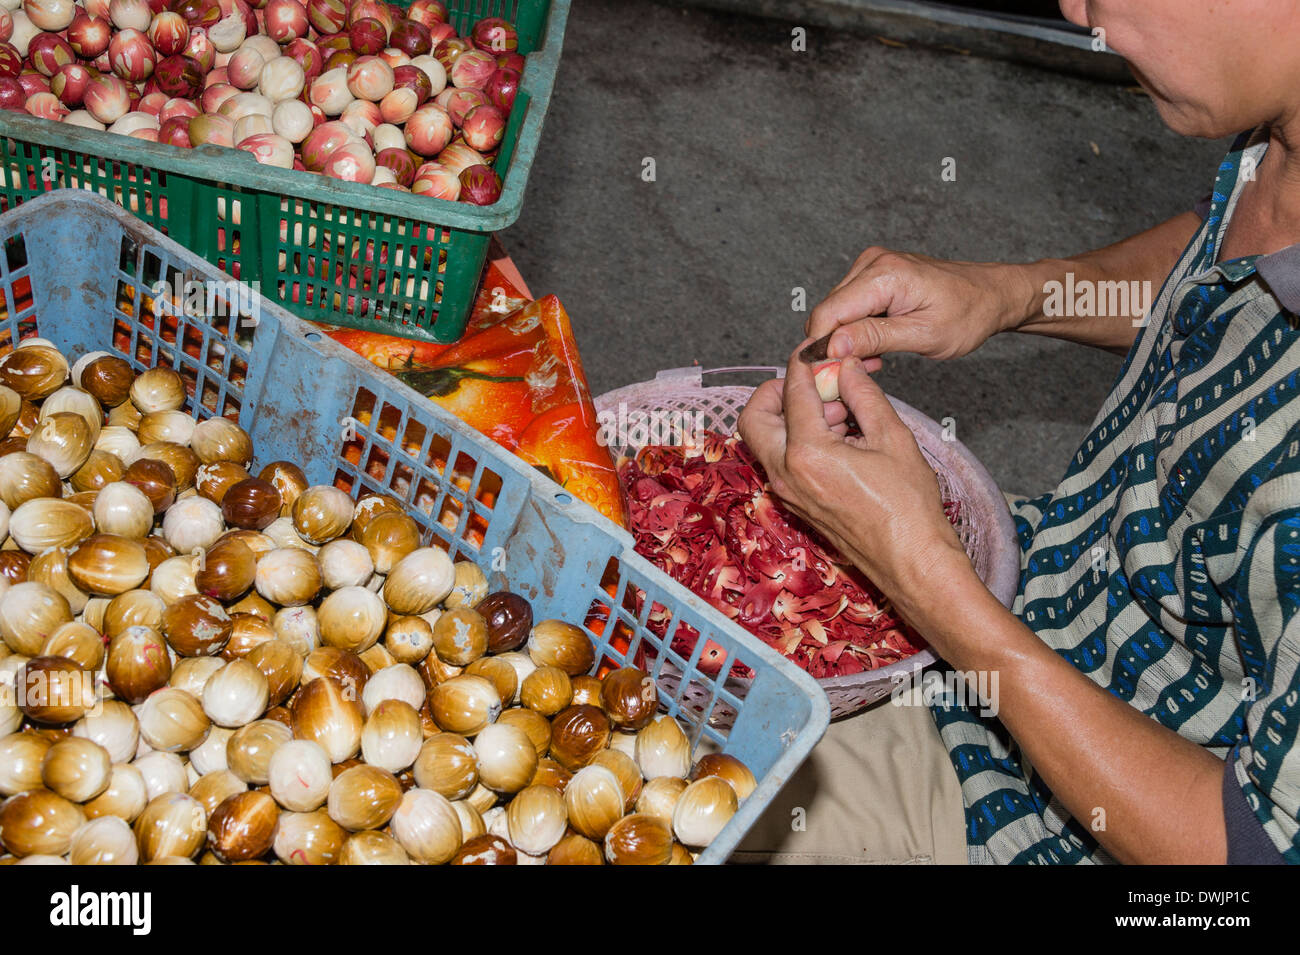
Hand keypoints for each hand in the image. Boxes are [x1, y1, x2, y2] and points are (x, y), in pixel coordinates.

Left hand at [737, 347, 971, 616]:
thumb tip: (845, 367)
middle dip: (778, 391)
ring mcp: (787, 491)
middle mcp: (786, 474)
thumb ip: (863, 395)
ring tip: (839, 410)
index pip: (792, 390)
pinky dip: (799, 438)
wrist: (911, 561)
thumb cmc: (909, 508)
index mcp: (808, 453)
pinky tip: (840, 435)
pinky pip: (782, 459)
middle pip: (755, 416)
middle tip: (813, 382)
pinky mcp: (796, 502)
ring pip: (765, 439)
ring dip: (790, 415)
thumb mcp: (893, 438)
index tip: (819, 351)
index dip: (806, 362)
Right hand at [807, 248, 1033, 361]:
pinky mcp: (874, 272)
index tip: (834, 375)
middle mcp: (872, 262)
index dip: (823, 348)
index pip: (827, 314)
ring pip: (836, 311)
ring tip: (879, 356)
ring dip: (848, 338)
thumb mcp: (923, 335)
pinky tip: (880, 341)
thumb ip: (874, 338)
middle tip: (868, 367)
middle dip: (838, 345)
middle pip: (828, 313)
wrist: (992, 294)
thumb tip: (831, 346)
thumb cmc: (969, 314)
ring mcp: (872, 264)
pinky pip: (850, 305)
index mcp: (884, 274)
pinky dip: (857, 327)